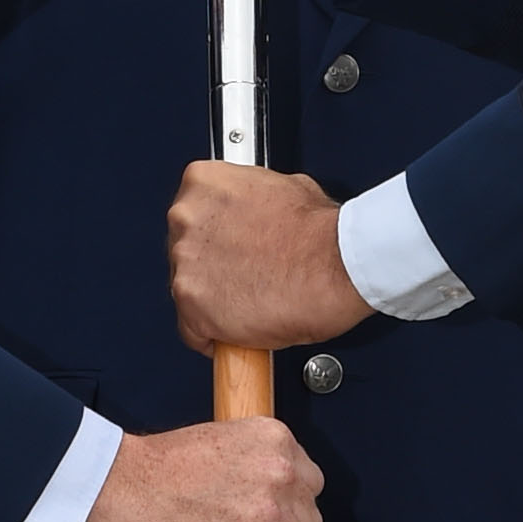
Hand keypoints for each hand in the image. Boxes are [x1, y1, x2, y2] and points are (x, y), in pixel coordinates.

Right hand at [81, 416, 323, 521]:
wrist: (116, 488)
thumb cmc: (151, 470)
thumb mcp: (220, 442)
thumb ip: (254, 465)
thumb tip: (272, 500)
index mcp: (274, 441)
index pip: (310, 483)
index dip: (292, 507)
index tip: (278, 521)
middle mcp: (280, 476)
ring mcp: (269, 519)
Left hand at [169, 164, 365, 354]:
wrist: (337, 264)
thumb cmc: (319, 232)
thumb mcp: (286, 189)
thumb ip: (254, 201)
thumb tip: (257, 214)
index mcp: (203, 184)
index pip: (193, 214)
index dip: (215, 237)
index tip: (227, 248)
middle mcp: (186, 218)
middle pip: (185, 251)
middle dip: (212, 266)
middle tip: (243, 275)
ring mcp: (185, 262)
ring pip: (186, 290)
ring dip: (212, 300)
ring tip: (248, 303)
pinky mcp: (192, 304)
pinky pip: (192, 331)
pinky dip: (213, 337)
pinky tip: (237, 332)